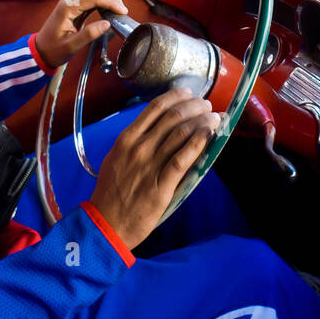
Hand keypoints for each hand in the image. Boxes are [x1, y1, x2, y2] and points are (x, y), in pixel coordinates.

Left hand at [34, 0, 128, 69]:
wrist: (41, 52)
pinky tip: (106, 6)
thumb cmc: (53, 50)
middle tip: (122, 8)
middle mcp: (67, 2)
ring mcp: (68, 3)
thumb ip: (89, 34)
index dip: (110, 3)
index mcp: (67, 8)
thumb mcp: (72, 46)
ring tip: (116, 6)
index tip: (121, 10)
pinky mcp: (71, 8)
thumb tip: (106, 24)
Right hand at [88, 88, 220, 249]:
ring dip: (202, 122)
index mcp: (127, 139)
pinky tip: (209, 135)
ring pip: (181, 134)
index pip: (155, 108)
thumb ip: (135, 143)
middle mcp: (139, 148)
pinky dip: (198, 143)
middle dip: (194, 106)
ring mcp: (150, 166)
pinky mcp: (161, 186)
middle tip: (207, 105)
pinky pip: (182, 159)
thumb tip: (159, 130)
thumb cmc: (111, 193)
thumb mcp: (116, 159)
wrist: (105, 224)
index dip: (176, 96)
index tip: (189, 93)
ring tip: (214, 117)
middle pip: (172, 117)